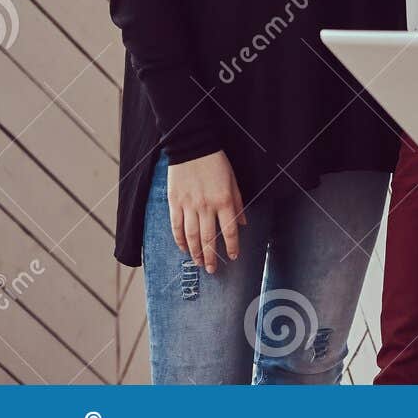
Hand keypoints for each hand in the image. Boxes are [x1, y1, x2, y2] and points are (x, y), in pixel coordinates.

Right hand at [166, 150, 245, 272]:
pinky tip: (183, 248)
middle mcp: (206, 206)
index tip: (233, 257)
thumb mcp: (233, 181)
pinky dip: (179, 240)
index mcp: (224, 201)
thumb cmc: (216, 163)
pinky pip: (176, 226)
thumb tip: (243, 224)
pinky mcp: (174, 203)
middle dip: (212, 257)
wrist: (192, 147)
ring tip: (199, 263)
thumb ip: (238, 203)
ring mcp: (188, 205)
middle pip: (208, 238)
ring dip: (195, 253)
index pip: (229, 231)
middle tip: (213, 270)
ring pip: (191, 236)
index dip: (231, 246)